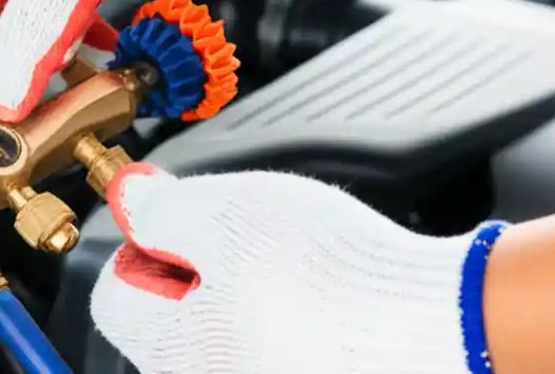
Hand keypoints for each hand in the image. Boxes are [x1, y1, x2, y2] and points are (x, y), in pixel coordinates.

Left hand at [91, 165, 505, 373]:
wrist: (441, 330)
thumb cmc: (337, 279)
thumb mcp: (228, 214)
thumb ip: (162, 210)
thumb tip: (126, 201)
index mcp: (169, 348)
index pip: (112, 294)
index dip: (147, 243)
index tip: (187, 223)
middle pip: (165, 321)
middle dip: (197, 273)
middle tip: (251, 245)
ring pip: (219, 337)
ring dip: (243, 299)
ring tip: (295, 275)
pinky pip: (268, 352)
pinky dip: (283, 326)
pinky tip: (320, 307)